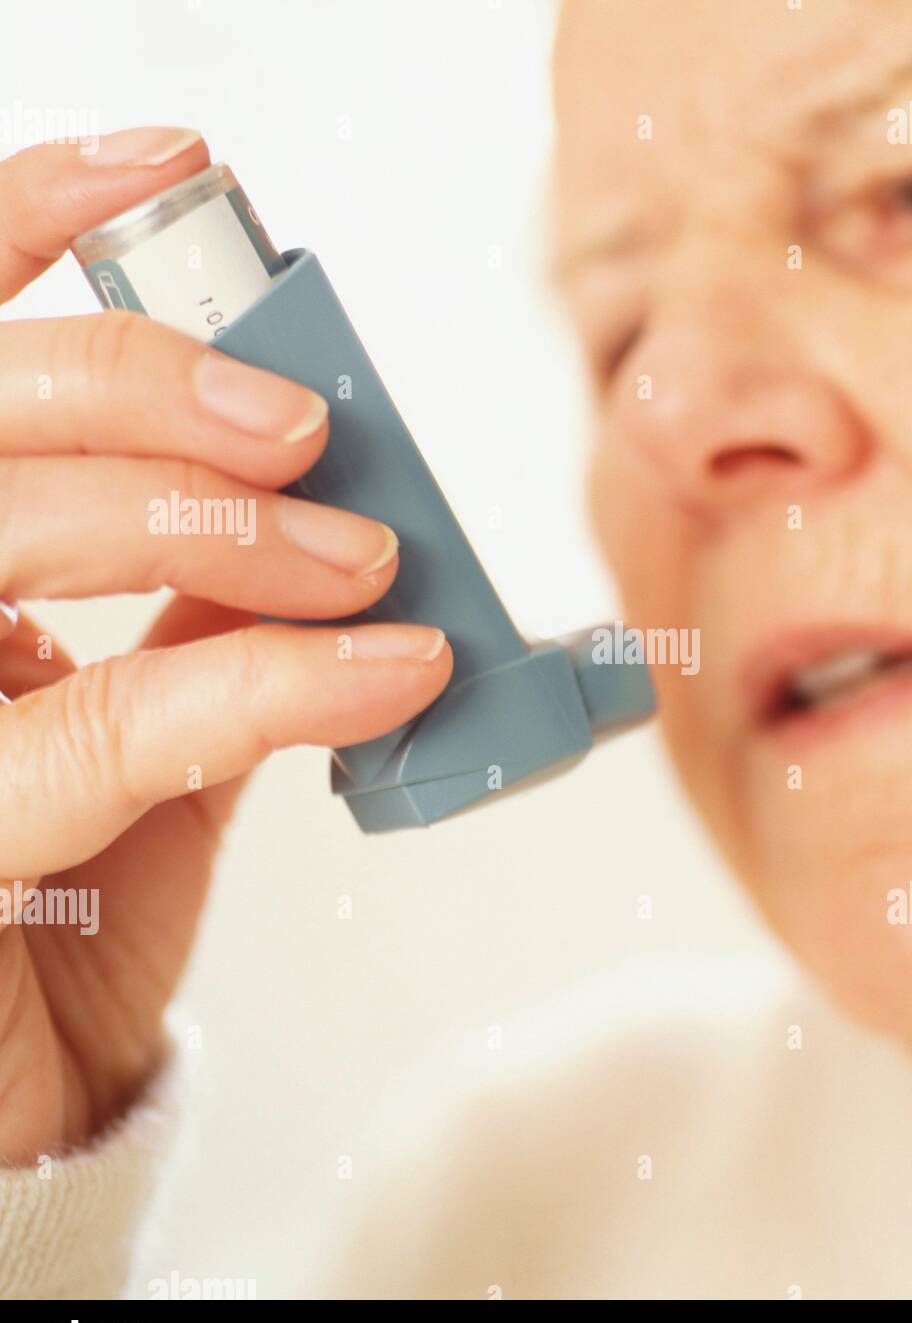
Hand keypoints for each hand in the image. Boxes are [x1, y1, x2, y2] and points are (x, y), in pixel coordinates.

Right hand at [0, 129, 452, 1163]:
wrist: (27, 1079)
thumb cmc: (73, 891)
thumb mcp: (144, 718)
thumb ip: (201, 607)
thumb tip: (316, 500)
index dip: (28, 225)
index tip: (185, 171)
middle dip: (138, 384)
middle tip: (303, 427)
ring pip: (1, 531)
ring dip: (200, 517)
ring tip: (360, 555)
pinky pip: (109, 722)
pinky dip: (263, 679)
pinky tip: (390, 667)